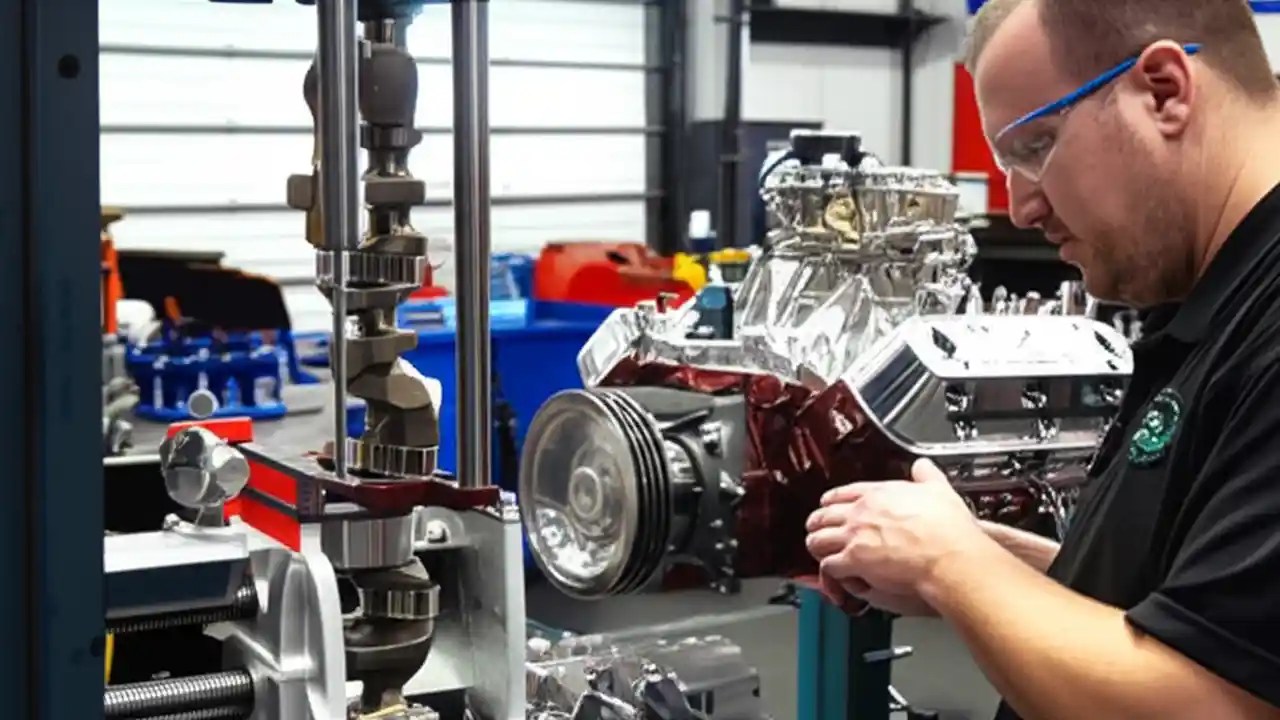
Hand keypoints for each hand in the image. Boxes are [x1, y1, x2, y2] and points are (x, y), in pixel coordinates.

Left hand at [804, 458, 988, 601]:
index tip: (827, 504)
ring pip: (818, 540)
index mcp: (878, 493)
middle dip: (818, 523)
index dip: (831, 500)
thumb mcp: (938, 489)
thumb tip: (923, 465)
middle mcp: (861, 512)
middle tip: (816, 529)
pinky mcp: (854, 561)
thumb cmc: (947, 527)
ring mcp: (854, 536)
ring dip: (817, 546)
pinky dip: (828, 574)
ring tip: (818, 552)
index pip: (843, 493)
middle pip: (825, 515)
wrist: (948, 553)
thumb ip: (927, 476)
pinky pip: (828, 566)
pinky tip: (832, 578)